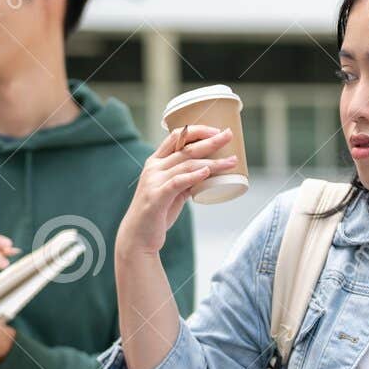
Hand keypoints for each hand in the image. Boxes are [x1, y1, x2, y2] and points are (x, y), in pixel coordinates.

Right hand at [115, 125, 239, 256]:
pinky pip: (178, 182)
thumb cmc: (156, 214)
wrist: (137, 237)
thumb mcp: (171, 192)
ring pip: (187, 165)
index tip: (216, 130)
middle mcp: (153, 168)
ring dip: (212, 162)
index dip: (196, 130)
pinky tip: (207, 172)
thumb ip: (185, 180)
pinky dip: (194, 176)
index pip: (175, 137)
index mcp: (155, 162)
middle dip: (210, 141)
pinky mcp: (156, 197)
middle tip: (229, 135)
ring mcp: (153, 181)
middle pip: (186, 149)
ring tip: (231, 161)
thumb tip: (206, 174)